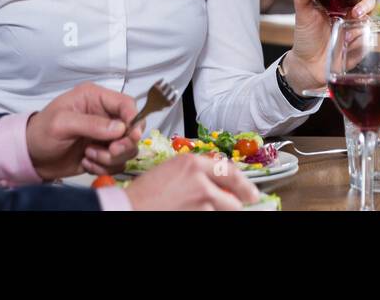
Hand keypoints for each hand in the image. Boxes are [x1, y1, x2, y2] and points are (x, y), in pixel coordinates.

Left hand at [25, 82, 143, 180]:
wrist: (30, 157)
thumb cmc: (41, 132)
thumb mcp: (62, 123)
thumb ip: (91, 124)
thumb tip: (120, 128)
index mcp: (95, 99)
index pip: (126, 103)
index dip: (133, 118)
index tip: (131, 134)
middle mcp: (104, 116)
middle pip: (132, 128)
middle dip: (123, 143)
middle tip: (109, 151)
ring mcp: (105, 136)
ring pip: (127, 149)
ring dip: (110, 157)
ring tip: (88, 156)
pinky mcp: (103, 154)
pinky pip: (117, 163)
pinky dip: (105, 167)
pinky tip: (87, 163)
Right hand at [122, 152, 259, 209]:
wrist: (128, 208)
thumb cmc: (144, 193)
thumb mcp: (171, 170)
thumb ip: (197, 172)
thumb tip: (218, 180)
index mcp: (193, 162)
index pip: (230, 171)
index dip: (244, 184)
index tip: (251, 192)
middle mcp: (201, 178)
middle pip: (235, 195)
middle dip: (235, 203)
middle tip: (235, 206)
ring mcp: (202, 199)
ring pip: (227, 210)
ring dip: (220, 211)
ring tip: (203, 209)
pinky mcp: (200, 215)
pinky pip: (214, 217)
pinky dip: (210, 216)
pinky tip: (194, 213)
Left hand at [285, 0, 379, 93]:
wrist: (308, 65)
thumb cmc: (305, 38)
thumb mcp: (303, 16)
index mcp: (339, 3)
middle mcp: (351, 14)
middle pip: (369, 1)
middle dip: (367, 4)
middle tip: (356, 12)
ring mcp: (357, 29)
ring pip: (370, 20)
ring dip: (362, 24)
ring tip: (349, 31)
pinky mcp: (360, 45)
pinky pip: (368, 39)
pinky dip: (360, 41)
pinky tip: (347, 44)